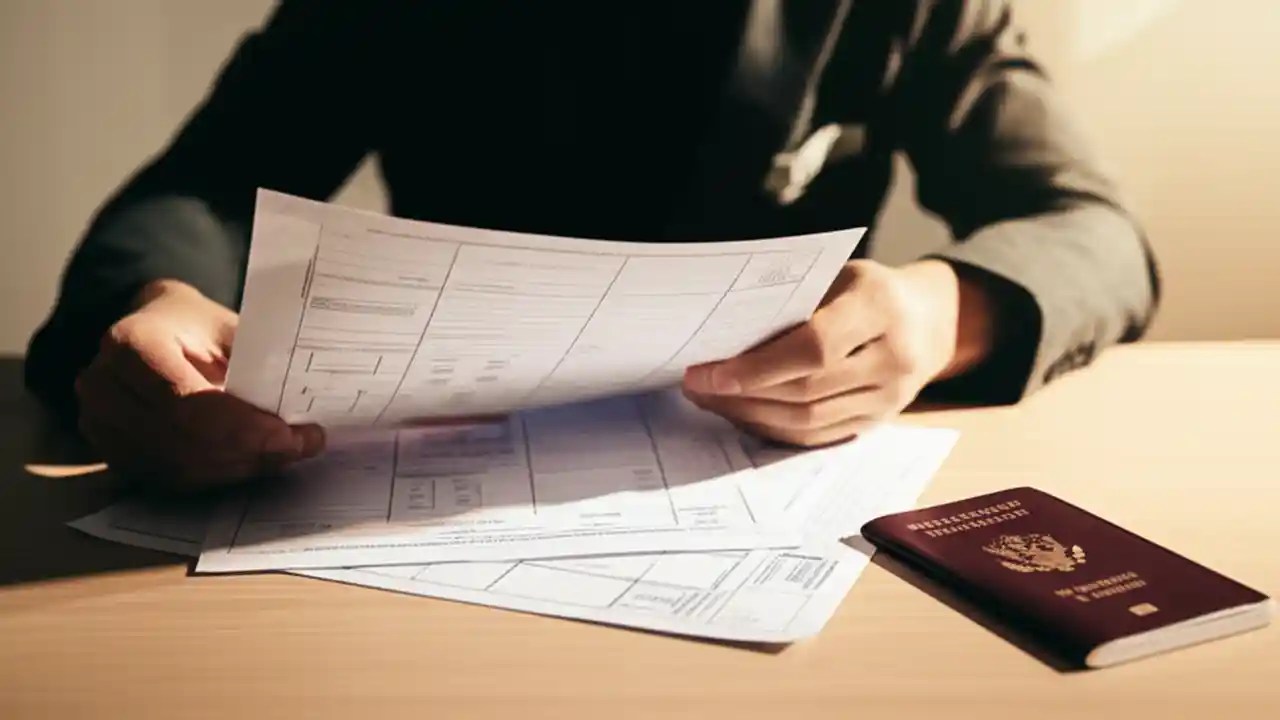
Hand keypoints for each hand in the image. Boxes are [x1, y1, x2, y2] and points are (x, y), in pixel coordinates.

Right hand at [75, 279, 324, 488]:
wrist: (156, 328)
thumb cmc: (196, 325)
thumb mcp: (229, 325)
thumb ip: (261, 361)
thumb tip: (305, 405)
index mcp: (130, 342)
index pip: (186, 401)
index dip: (240, 425)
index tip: (288, 434)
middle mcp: (103, 385)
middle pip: (183, 439)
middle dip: (247, 451)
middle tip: (297, 448)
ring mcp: (100, 422)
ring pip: (178, 465)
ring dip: (237, 467)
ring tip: (281, 455)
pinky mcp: (112, 450)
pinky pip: (169, 477)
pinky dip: (217, 475)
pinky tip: (250, 463)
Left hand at [682, 259, 994, 446]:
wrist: (931, 320)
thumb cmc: (868, 290)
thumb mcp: (838, 275)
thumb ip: (792, 302)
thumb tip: (723, 336)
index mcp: (881, 307)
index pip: (814, 347)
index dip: (757, 366)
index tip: (709, 371)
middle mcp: (893, 357)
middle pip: (806, 390)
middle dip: (741, 393)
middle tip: (695, 384)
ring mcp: (889, 398)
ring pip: (808, 420)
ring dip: (750, 414)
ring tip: (710, 399)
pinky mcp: (877, 423)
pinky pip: (816, 436)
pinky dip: (772, 428)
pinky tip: (741, 413)